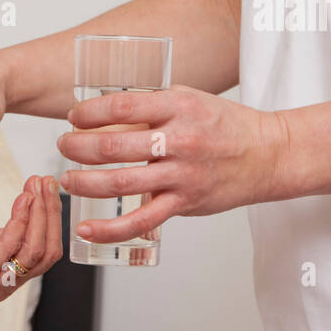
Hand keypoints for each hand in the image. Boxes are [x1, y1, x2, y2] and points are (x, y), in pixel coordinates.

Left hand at [0, 174, 62, 302]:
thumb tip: (24, 216)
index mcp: (4, 275)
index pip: (45, 249)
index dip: (51, 217)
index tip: (46, 185)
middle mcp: (3, 283)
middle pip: (47, 251)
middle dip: (51, 213)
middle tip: (48, 182)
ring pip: (35, 250)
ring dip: (40, 213)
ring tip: (36, 186)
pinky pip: (8, 246)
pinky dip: (19, 220)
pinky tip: (22, 199)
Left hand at [57, 84, 289, 242]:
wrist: (267, 154)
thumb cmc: (223, 125)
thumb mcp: (187, 101)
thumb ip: (149, 107)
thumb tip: (101, 114)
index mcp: (178, 106)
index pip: (121, 105)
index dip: (88, 112)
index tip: (73, 117)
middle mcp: (179, 139)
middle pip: (112, 145)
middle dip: (77, 147)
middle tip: (63, 146)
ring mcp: (182, 174)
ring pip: (119, 182)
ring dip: (84, 183)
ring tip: (67, 179)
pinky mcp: (185, 202)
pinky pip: (141, 220)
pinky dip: (109, 229)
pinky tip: (86, 229)